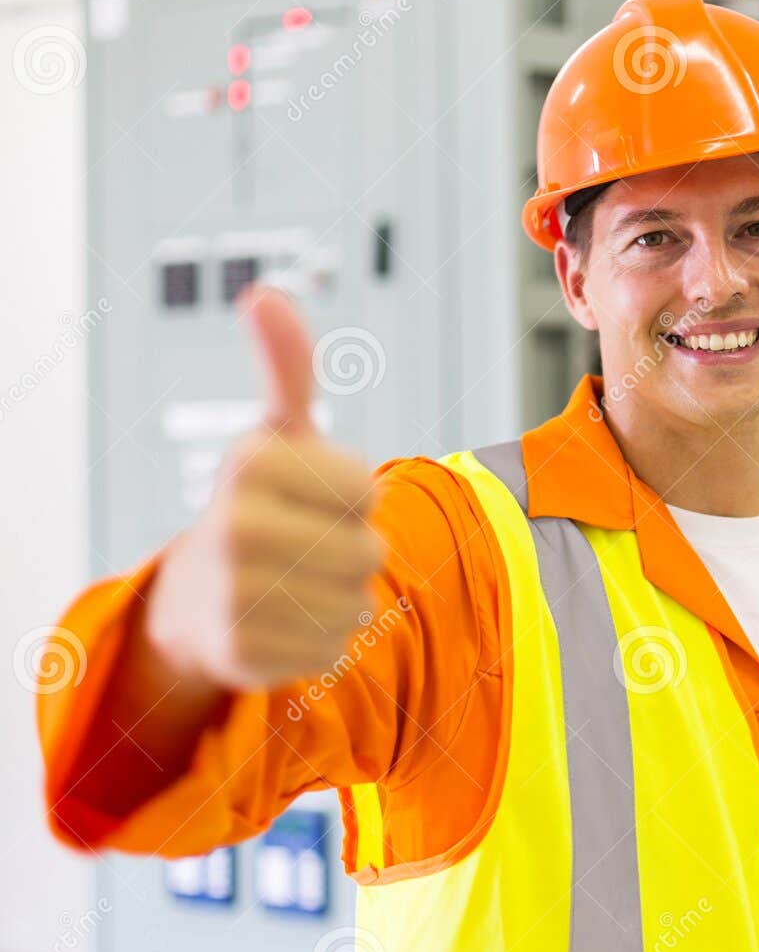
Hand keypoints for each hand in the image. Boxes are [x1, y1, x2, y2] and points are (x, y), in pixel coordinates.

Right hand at [143, 287, 385, 689]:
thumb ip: (287, 368)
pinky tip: (282, 624)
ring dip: (342, 598)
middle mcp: (236, 528)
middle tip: (305, 547)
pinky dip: (322, 641)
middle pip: (370, 552)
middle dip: (353, 552)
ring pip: (358, 604)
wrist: (194, 598)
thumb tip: (264, 294)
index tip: (313, 497)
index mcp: (249, 466)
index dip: (355, 499)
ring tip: (295, 584)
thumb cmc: (258, 505)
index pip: (369, 493)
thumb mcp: (278, 434)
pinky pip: (335, 649)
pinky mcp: (245, 657)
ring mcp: (237, 597)